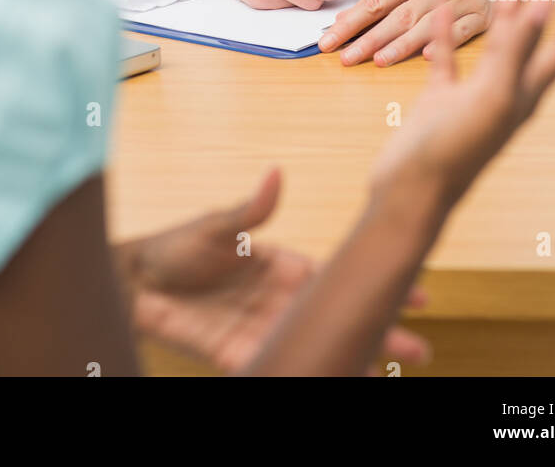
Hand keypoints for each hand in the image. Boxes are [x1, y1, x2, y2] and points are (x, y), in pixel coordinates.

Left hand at [121, 169, 430, 372]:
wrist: (135, 284)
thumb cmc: (174, 247)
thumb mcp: (215, 225)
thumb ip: (250, 210)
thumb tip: (275, 174)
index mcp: (280, 265)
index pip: (336, 276)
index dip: (370, 282)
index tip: (413, 289)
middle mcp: (279, 300)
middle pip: (336, 318)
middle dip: (377, 331)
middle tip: (420, 349)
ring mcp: (263, 329)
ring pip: (317, 346)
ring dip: (352, 359)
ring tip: (387, 374)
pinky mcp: (241, 355)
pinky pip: (280, 367)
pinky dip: (310, 373)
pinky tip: (336, 379)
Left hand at [319, 0, 554, 64]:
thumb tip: (355, 16)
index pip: (377, 0)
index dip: (352, 21)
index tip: (330, 37)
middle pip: (397, 17)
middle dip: (367, 40)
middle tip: (343, 56)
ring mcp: (461, 1)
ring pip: (425, 27)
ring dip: (398, 46)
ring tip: (375, 61)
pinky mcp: (483, 15)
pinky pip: (462, 32)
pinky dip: (443, 43)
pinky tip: (424, 57)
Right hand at [371, 0, 554, 203]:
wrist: (412, 190)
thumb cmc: (455, 150)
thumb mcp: (493, 95)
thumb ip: (516, 50)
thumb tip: (544, 8)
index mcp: (526, 93)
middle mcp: (507, 91)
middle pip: (535, 38)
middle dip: (551, 3)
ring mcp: (475, 96)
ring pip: (495, 44)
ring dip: (503, 12)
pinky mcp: (442, 100)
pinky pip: (449, 60)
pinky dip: (446, 35)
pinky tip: (441, 13)